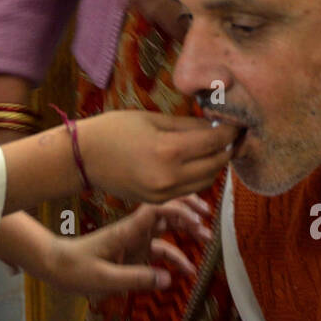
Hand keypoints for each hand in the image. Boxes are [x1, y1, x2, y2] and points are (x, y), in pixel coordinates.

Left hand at [43, 195, 213, 296]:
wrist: (55, 266)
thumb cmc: (75, 269)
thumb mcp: (104, 278)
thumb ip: (136, 279)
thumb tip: (169, 280)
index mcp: (127, 230)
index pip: (157, 209)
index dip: (179, 209)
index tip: (198, 219)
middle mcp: (134, 231)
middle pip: (166, 213)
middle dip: (189, 216)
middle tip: (208, 227)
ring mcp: (135, 240)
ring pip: (166, 231)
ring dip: (185, 235)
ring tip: (205, 244)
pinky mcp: (133, 253)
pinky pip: (158, 250)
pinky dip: (173, 256)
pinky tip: (184, 269)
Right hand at [76, 110, 236, 202]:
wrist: (82, 158)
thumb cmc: (113, 130)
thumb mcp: (152, 119)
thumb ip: (187, 125)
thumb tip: (214, 125)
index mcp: (169, 151)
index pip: (215, 141)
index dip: (231, 131)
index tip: (238, 122)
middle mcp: (170, 177)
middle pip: (216, 165)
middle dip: (228, 148)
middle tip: (233, 134)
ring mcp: (164, 193)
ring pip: (207, 181)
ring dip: (216, 164)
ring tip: (216, 146)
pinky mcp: (158, 200)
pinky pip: (190, 188)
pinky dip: (199, 175)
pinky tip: (196, 160)